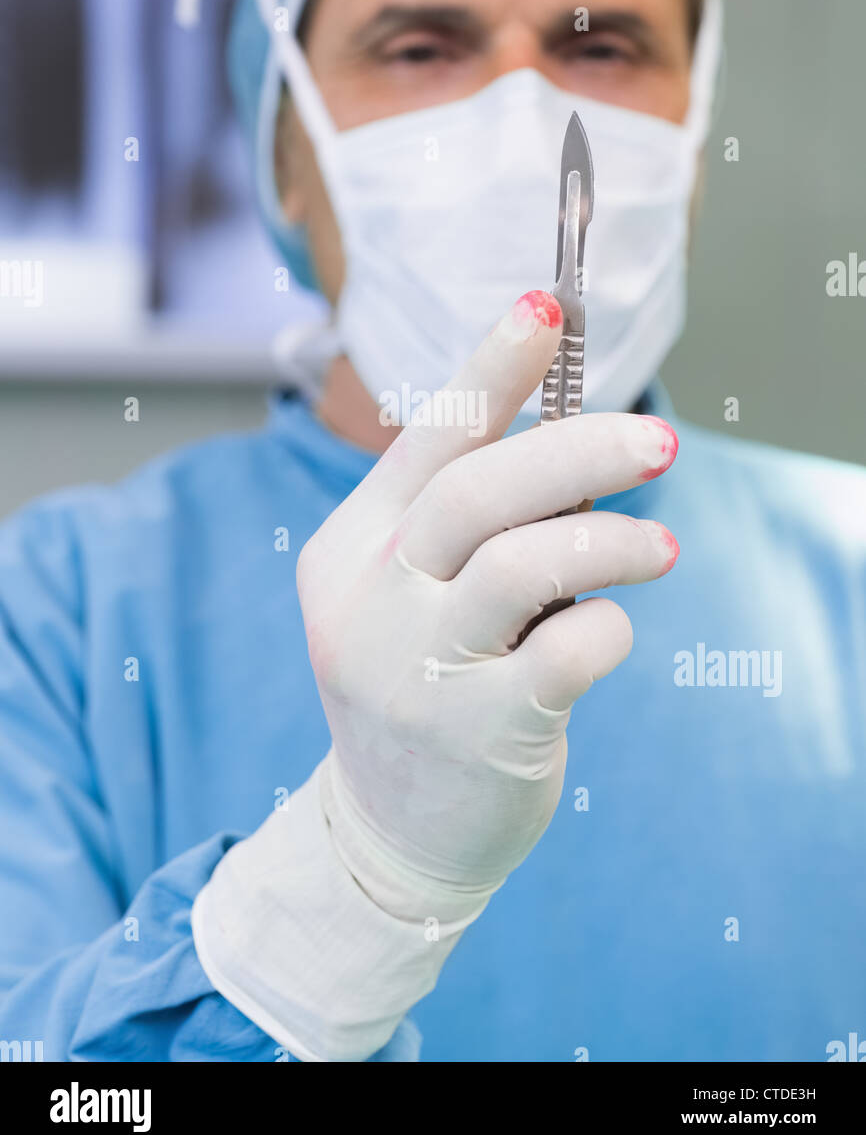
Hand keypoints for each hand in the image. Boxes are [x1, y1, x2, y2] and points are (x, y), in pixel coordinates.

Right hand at [297, 291, 678, 921]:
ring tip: (663, 546)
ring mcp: (418, 670)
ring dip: (615, 540)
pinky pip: (569, 650)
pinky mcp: (479, 731)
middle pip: (479, 490)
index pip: (425, 439)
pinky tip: (607, 635)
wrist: (394, 829)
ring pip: (526, 561)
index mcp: (351, 550)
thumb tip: (573, 437)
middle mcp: (371, 601)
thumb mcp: (407, 595)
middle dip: (581, 448)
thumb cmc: (423, 683)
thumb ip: (462, 523)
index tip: (546, 305)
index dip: (489, 367)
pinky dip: (609, 626)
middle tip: (659, 441)